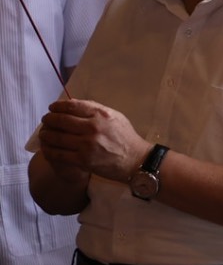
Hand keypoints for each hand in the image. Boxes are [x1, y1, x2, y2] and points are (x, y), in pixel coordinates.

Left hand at [36, 100, 150, 181]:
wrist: (136, 160)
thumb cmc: (126, 137)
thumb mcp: (115, 117)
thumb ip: (95, 110)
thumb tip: (73, 104)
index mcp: (101, 115)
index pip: (72, 106)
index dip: (57, 106)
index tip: (52, 108)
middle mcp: (93, 128)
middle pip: (61, 120)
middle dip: (49, 120)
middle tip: (45, 121)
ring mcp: (87, 145)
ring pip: (56, 137)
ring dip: (46, 135)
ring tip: (44, 134)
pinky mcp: (83, 160)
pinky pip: (58, 154)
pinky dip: (49, 150)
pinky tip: (47, 148)